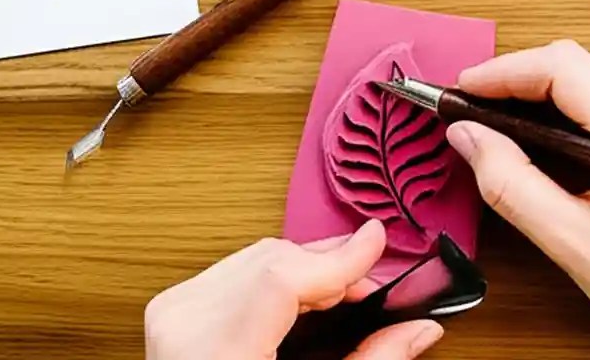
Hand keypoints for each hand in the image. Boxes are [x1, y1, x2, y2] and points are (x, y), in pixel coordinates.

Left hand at [144, 219, 442, 359]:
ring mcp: (174, 311)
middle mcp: (186, 323)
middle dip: (329, 265)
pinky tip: (298, 296)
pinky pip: (233, 268)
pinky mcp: (172, 308)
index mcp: (218, 352)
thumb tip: (417, 332)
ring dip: (302, 267)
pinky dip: (273, 274)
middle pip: (274, 259)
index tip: (376, 241)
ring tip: (337, 290)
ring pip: (255, 255)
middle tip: (368, 282)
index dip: (339, 256)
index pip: (283, 277)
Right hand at [448, 41, 589, 359]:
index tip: (461, 90)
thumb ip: (510, 183)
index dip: (502, 72)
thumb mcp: (572, 242)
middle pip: (576, 67)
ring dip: (548, 99)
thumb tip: (467, 135)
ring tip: (506, 133)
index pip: (561, 67)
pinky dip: (577, 112)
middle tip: (472, 116)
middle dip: (518, 85)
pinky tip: (554, 144)